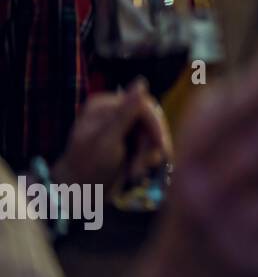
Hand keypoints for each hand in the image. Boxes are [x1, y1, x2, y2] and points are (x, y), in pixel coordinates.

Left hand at [50, 81, 171, 188]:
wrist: (79, 195)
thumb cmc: (87, 166)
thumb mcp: (107, 139)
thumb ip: (126, 112)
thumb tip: (141, 81)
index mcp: (105, 106)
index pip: (142, 105)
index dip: (155, 124)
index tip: (160, 145)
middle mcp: (116, 113)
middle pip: (152, 121)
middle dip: (150, 145)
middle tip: (145, 166)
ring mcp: (125, 128)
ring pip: (154, 135)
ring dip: (149, 156)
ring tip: (136, 173)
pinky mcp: (132, 143)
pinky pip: (152, 146)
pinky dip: (149, 160)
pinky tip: (138, 172)